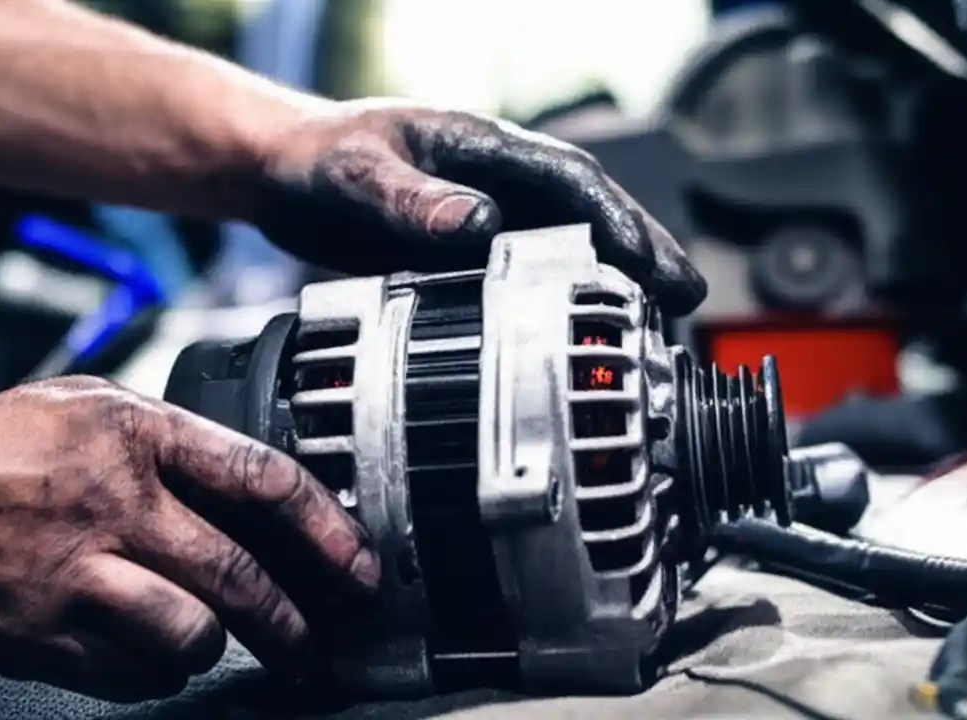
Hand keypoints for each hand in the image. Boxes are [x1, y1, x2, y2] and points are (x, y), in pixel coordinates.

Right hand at [0, 377, 376, 701]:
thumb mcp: (93, 406)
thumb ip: (175, 442)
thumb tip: (261, 489)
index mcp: (135, 436)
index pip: (262, 480)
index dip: (327, 529)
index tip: (358, 567)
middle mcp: (111, 504)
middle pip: (239, 578)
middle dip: (294, 622)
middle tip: (312, 641)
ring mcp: (72, 576)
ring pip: (191, 638)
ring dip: (214, 646)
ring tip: (207, 635)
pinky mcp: (39, 636)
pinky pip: (132, 675)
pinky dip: (153, 671)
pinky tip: (141, 646)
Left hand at [253, 99, 706, 314]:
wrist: (280, 175)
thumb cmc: (317, 156)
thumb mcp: (357, 175)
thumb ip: (411, 199)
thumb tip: (478, 223)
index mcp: (481, 147)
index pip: (568, 179)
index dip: (615, 218)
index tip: (647, 259)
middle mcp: (494, 180)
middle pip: (585, 213)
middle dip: (639, 250)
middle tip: (687, 296)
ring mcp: (484, 217)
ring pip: (562, 247)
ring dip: (609, 280)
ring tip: (657, 322)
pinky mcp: (464, 254)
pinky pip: (523, 276)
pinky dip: (557, 302)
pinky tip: (575, 335)